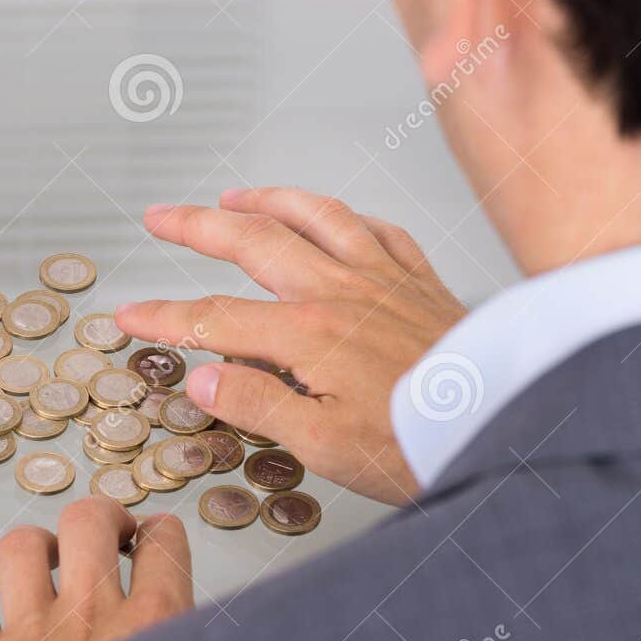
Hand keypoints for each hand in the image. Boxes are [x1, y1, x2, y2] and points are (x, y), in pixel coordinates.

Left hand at [0, 497, 193, 640]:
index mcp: (158, 627)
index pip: (165, 544)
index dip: (161, 534)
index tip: (156, 539)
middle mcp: (93, 617)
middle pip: (89, 521)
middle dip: (99, 517)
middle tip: (105, 534)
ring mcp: (30, 635)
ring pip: (21, 548)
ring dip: (34, 547)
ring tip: (45, 559)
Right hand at [116, 187, 467, 505]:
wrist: (511, 428)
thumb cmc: (423, 445)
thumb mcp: (326, 446)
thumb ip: (258, 403)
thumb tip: (200, 377)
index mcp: (309, 336)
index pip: (214, 318)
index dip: (163, 317)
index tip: (128, 316)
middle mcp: (341, 293)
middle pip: (252, 241)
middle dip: (197, 226)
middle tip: (160, 216)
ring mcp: (384, 279)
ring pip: (314, 217)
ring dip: (266, 199)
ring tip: (233, 194)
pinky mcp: (422, 282)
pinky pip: (378, 229)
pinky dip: (344, 216)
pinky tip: (332, 216)